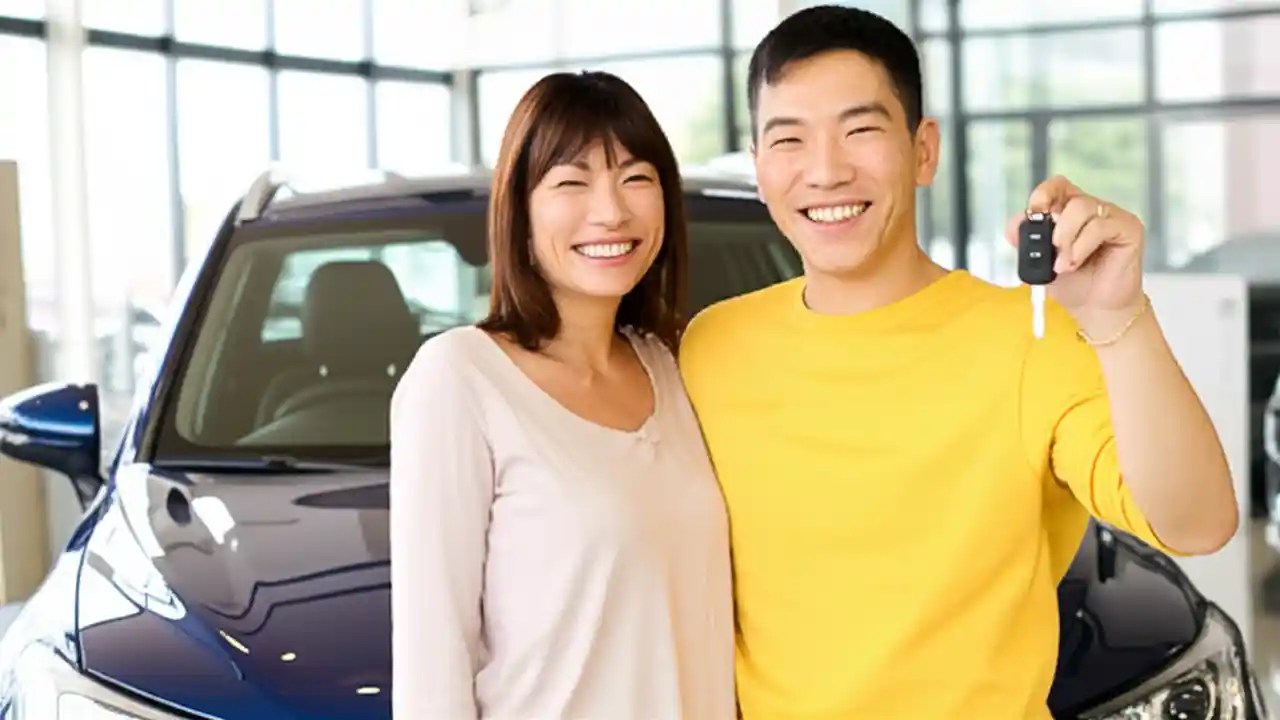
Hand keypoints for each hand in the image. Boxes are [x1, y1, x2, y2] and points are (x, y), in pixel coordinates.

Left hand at [1005, 175, 1145, 335]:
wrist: (1094, 308)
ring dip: (1067, 239)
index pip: (1058, 186)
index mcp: (1069, 211)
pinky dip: (1082, 245)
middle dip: (1055, 228)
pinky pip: (1101, 225)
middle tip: (1052, 251)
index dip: (1044, 193)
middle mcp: (1092, 209)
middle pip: (1071, 199)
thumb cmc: (1072, 284)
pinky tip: (1075, 263)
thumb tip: (1014, 227)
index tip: (1033, 212)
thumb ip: (1026, 241)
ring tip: (1063, 265)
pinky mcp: (1129, 228)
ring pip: (1083, 208)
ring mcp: (1112, 217)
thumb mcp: (1039, 261)